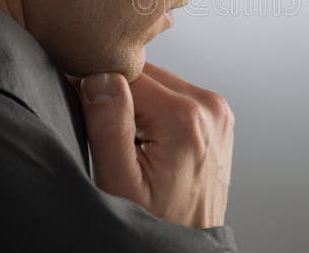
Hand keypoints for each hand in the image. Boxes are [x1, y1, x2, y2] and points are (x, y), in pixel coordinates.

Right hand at [69, 61, 234, 228]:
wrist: (188, 245)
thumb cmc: (157, 221)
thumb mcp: (120, 181)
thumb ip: (108, 125)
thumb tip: (99, 77)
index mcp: (184, 118)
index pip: (125, 74)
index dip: (98, 89)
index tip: (91, 114)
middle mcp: (208, 107)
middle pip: (145, 73)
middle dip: (122, 97)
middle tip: (119, 139)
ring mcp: (217, 110)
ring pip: (159, 81)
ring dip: (140, 103)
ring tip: (137, 143)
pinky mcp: (217, 115)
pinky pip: (175, 93)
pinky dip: (158, 109)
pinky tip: (153, 139)